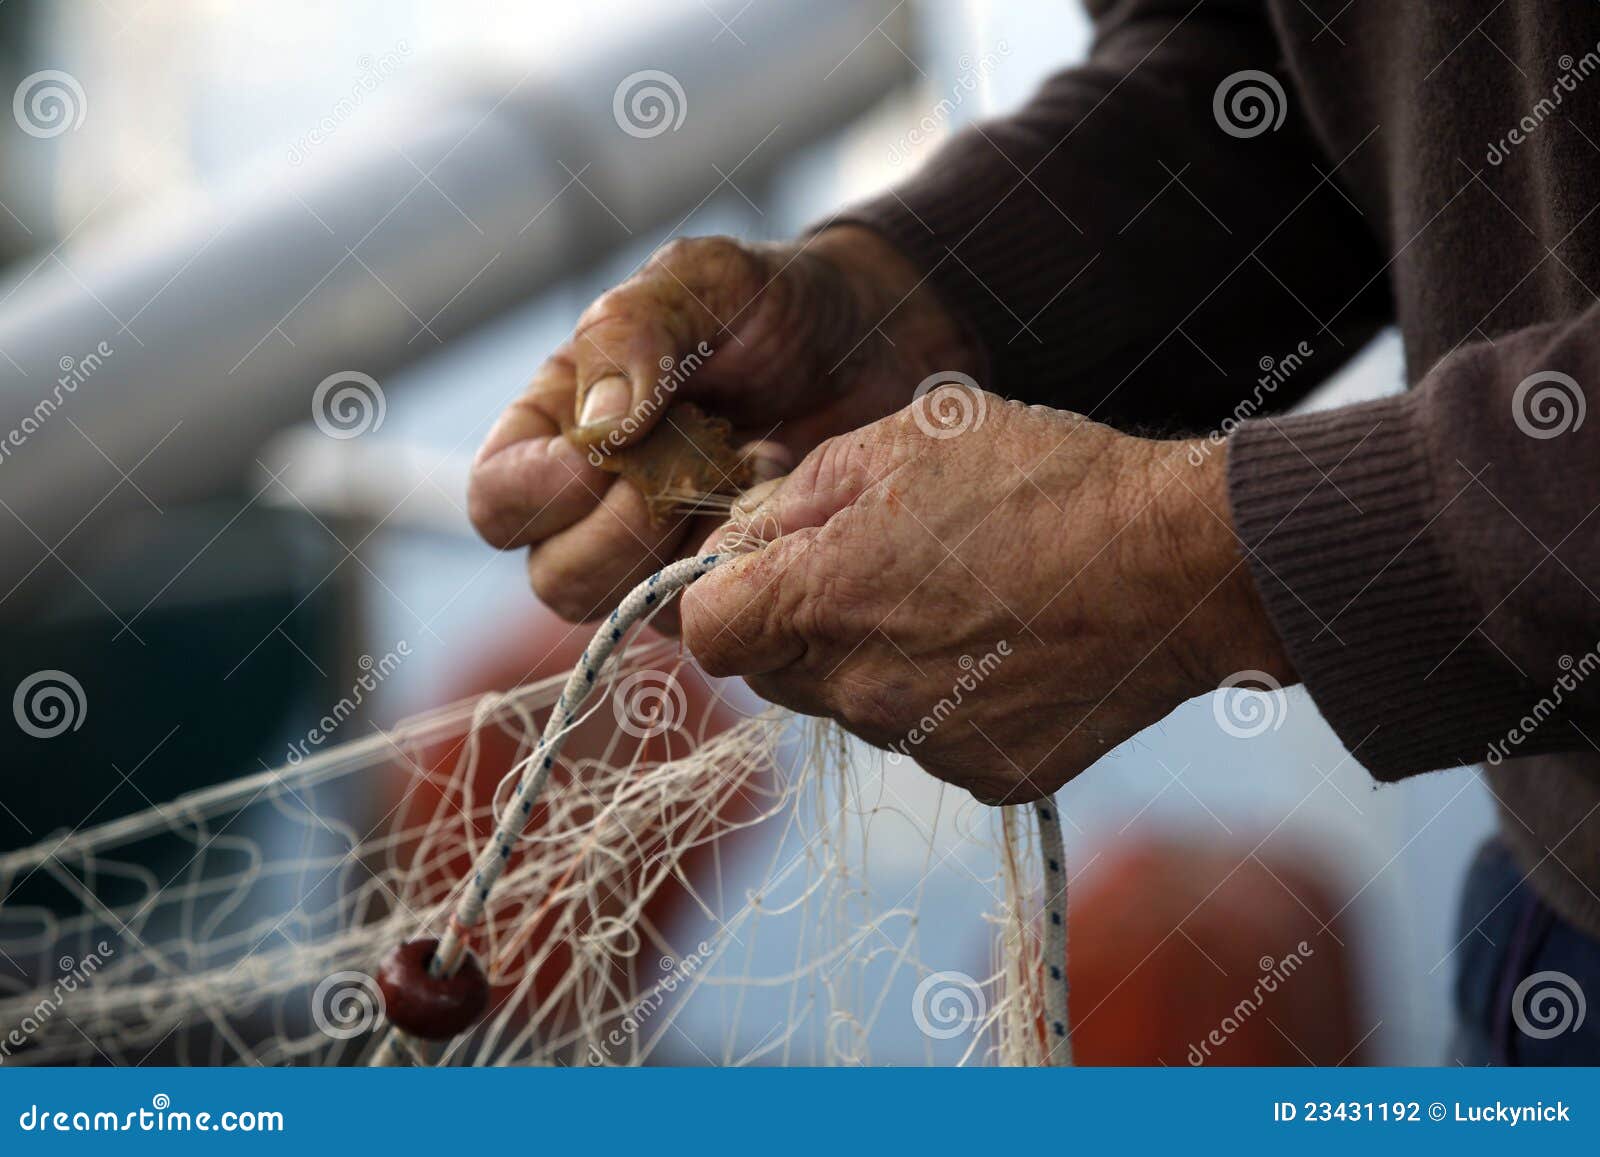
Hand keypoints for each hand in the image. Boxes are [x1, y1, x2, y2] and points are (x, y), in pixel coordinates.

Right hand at [467, 227, 979, 623]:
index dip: (537, 494)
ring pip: (621, 614)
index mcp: (556, 428)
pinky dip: (737, 575)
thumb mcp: (700, 281)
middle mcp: (593, 506)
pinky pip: (704, 622)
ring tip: (741, 478)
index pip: (496, 502)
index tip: (609, 454)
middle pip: (553, 578)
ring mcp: (657, 557)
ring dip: (677, 555)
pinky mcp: (719, 589)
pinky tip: (776, 509)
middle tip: (695, 466)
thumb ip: (632, 332)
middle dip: (618, 533)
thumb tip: (597, 431)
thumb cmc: (772, 303)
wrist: (873, 344)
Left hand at [679, 392, 1294, 802]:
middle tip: (871, 565)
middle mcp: (861, 690)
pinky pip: (926, 738)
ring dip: (871, 659)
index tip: (757, 566)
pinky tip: (1000, 646)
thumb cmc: (1044, 481)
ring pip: (850, 705)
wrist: (1181, 566)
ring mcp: (924, 743)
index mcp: (824, 601)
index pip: (704, 630)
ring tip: (957, 597)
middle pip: (773, 671)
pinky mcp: (986, 774)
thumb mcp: (905, 437)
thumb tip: (742, 535)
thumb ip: (798, 493)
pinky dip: (942, 699)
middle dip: (797, 620)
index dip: (718, 594)